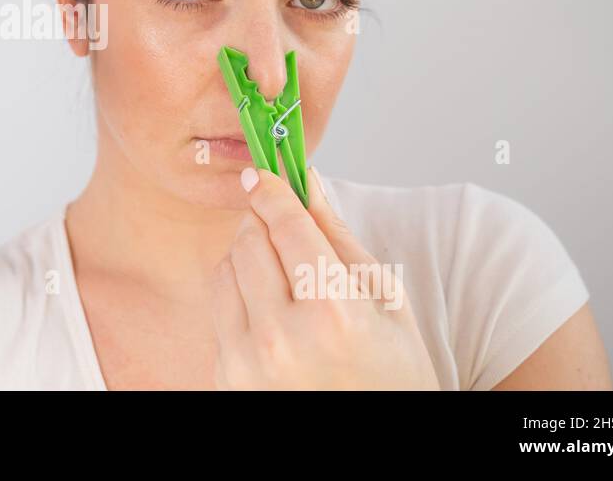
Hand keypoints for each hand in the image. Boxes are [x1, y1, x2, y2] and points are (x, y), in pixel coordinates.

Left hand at [212, 166, 440, 388]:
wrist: (377, 439)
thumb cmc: (393, 373)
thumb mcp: (385, 302)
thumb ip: (339, 238)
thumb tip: (308, 182)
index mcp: (334, 314)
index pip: (288, 228)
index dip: (274, 192)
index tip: (263, 174)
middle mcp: (283, 339)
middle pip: (248, 243)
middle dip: (262, 223)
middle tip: (280, 224)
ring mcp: (248, 364)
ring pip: (224, 272)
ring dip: (247, 259)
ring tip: (282, 277)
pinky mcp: (227, 379)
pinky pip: (220, 313)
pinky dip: (242, 300)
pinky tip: (274, 316)